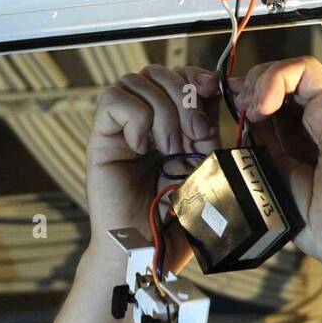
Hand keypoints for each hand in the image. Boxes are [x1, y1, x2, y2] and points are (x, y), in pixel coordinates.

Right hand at [84, 63, 223, 272]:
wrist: (151, 249)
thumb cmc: (178, 219)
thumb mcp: (206, 168)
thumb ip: (209, 131)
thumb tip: (219, 90)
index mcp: (174, 125)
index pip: (180, 77)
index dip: (196, 76)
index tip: (213, 90)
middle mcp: (147, 122)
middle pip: (160, 73)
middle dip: (183, 97)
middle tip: (194, 135)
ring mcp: (123, 129)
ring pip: (137, 81)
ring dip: (162, 111)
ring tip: (169, 148)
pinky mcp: (102, 139)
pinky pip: (113, 100)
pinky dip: (135, 118)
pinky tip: (142, 147)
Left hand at [227, 56, 321, 282]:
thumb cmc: (319, 222)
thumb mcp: (273, 180)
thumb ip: (259, 149)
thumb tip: (240, 124)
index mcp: (297, 149)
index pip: (266, 111)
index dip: (244, 104)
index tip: (230, 116)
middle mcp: (313, 128)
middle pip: (275, 87)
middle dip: (248, 89)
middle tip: (238, 109)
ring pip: (289, 73)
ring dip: (260, 81)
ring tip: (251, 107)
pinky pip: (304, 70)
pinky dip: (277, 77)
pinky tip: (264, 104)